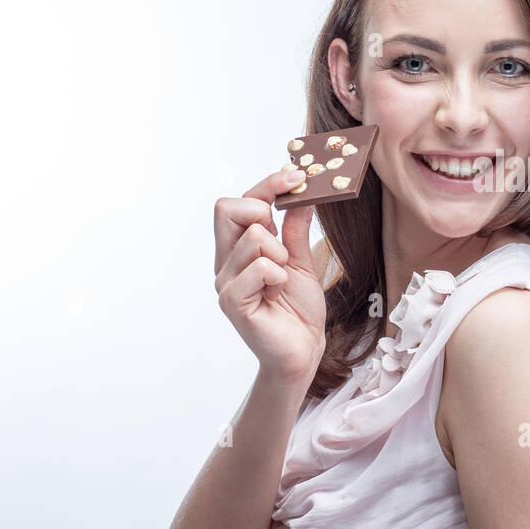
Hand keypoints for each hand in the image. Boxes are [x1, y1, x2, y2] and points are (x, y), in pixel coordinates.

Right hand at [213, 168, 325, 393]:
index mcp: (239, 249)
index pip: (238, 202)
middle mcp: (226, 262)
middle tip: (283, 236)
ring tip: (283, 279)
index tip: (296, 176)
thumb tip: (301, 193)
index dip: (267, 184)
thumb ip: (295, 228)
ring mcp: (226, 281)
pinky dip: (278, 276)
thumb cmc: (298, 310)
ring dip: (280, 254)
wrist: (304, 351)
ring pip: (253, 237)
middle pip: (227, 208)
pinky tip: (278, 293)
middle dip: (263, 209)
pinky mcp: (233, 302)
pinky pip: (258, 268)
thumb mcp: (302, 260)